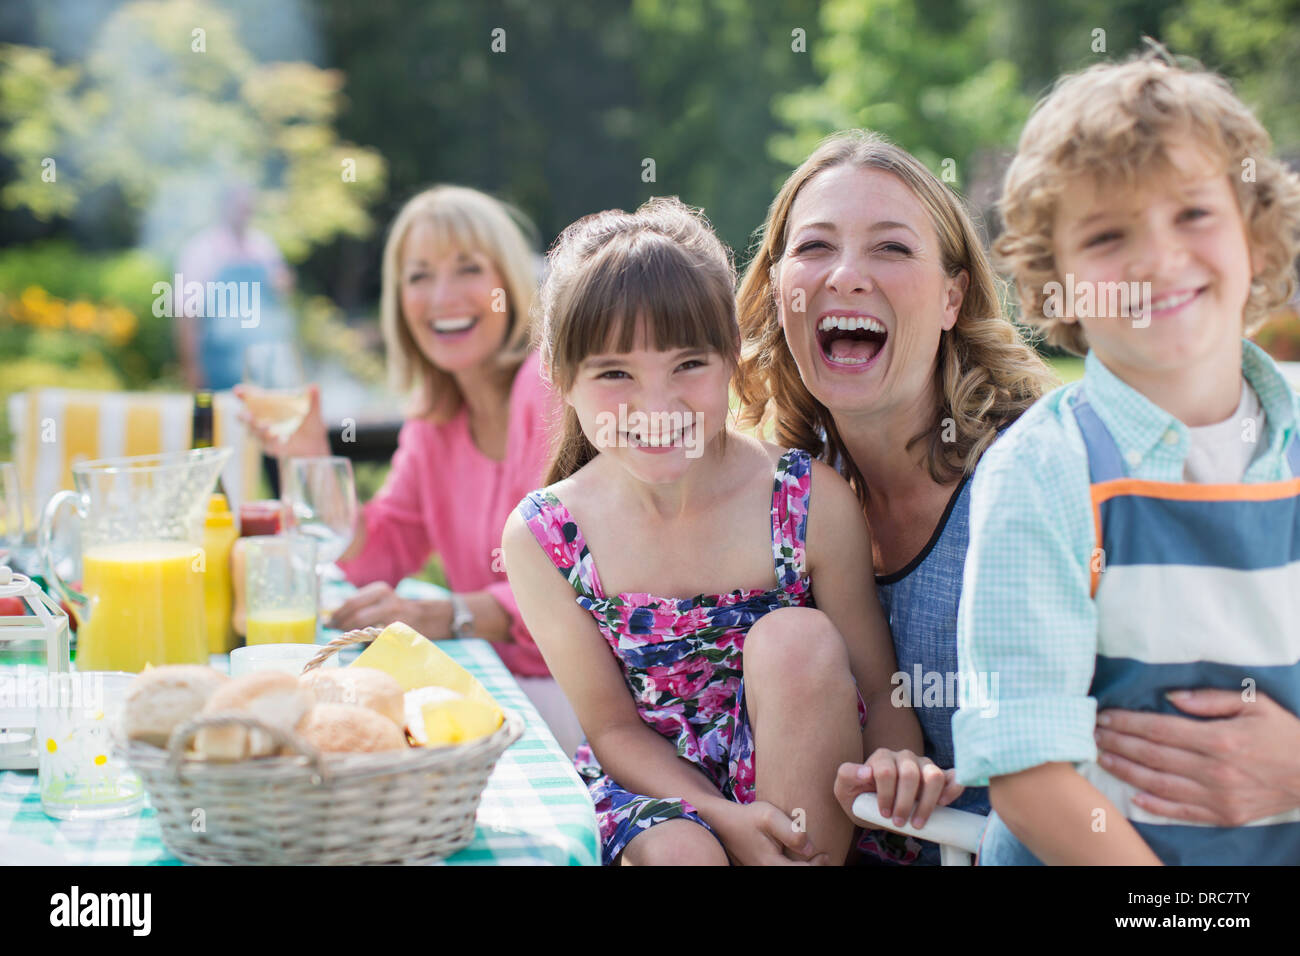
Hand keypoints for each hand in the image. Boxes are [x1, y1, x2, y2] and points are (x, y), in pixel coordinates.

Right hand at [234, 383, 329, 459]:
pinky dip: (272, 440)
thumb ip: (313, 400)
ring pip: (255, 432)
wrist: (316, 446)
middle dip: (244, 416)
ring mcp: (265, 435)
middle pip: (247, 418)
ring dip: (258, 429)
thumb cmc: (310, 425)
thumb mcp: (313, 412)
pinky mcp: (272, 448)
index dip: (244, 395)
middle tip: (245, 414)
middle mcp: (263, 420)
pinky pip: (268, 444)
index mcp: (270, 407)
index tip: (237, 391)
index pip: (252, 399)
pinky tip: (278, 437)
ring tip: (266, 426)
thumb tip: (314, 387)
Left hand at [327, 582, 453, 638]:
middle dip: (340, 624)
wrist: (424, 617)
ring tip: (344, 637)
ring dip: (349, 633)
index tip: (328, 622)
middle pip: (354, 613)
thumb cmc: (394, 611)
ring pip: (362, 625)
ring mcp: (393, 615)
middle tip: (334, 632)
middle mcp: (386, 599)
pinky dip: (363, 640)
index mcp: (379, 590)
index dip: (337, 614)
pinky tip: (359, 642)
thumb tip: (330, 618)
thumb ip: (359, 605)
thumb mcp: (380, 600)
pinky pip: (373, 637)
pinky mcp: (397, 629)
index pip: (350, 602)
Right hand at [711, 800, 829, 865]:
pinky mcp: (758, 868)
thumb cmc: (747, 817)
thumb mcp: (769, 816)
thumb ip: (790, 832)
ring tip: (812, 860)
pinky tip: (797, 858)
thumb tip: (809, 848)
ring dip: (800, 867)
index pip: (802, 872)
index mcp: (770, 864)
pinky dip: (790, 865)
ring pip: (787, 873)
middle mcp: (764, 871)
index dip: (818, 865)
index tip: (824, 853)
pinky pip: (779, 869)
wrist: (723, 823)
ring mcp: (759, 870)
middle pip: (795, 875)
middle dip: (811, 869)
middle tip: (823, 858)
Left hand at [836, 749, 963, 829]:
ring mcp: (924, 765)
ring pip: (933, 775)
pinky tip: (944, 803)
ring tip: (918, 822)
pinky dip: (953, 788)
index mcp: (882, 757)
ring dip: (927, 802)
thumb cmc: (860, 796)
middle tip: (899, 823)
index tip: (883, 814)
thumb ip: (847, 775)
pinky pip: (953, 776)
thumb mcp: (844, 789)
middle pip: (910, 774)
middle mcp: (904, 757)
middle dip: (904, 803)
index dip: (885, 795)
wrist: (875, 806)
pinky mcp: (939, 775)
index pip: (886, 771)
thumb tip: (865, 771)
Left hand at [1095, 689, 1299, 825]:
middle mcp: (1215, 770)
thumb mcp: (1253, 703)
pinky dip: (1154, 805)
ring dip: (1126, 771)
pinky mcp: (1224, 815)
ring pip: (1159, 785)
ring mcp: (1218, 797)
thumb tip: (1171, 696)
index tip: (1104, 716)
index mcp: (1219, 739)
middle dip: (1118, 743)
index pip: (1159, 729)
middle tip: (1091, 734)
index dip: (1127, 723)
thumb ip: (1210, 699)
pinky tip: (1133, 795)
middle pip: (1152, 756)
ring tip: (1102, 757)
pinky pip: (1181, 811)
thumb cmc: (1282, 732)